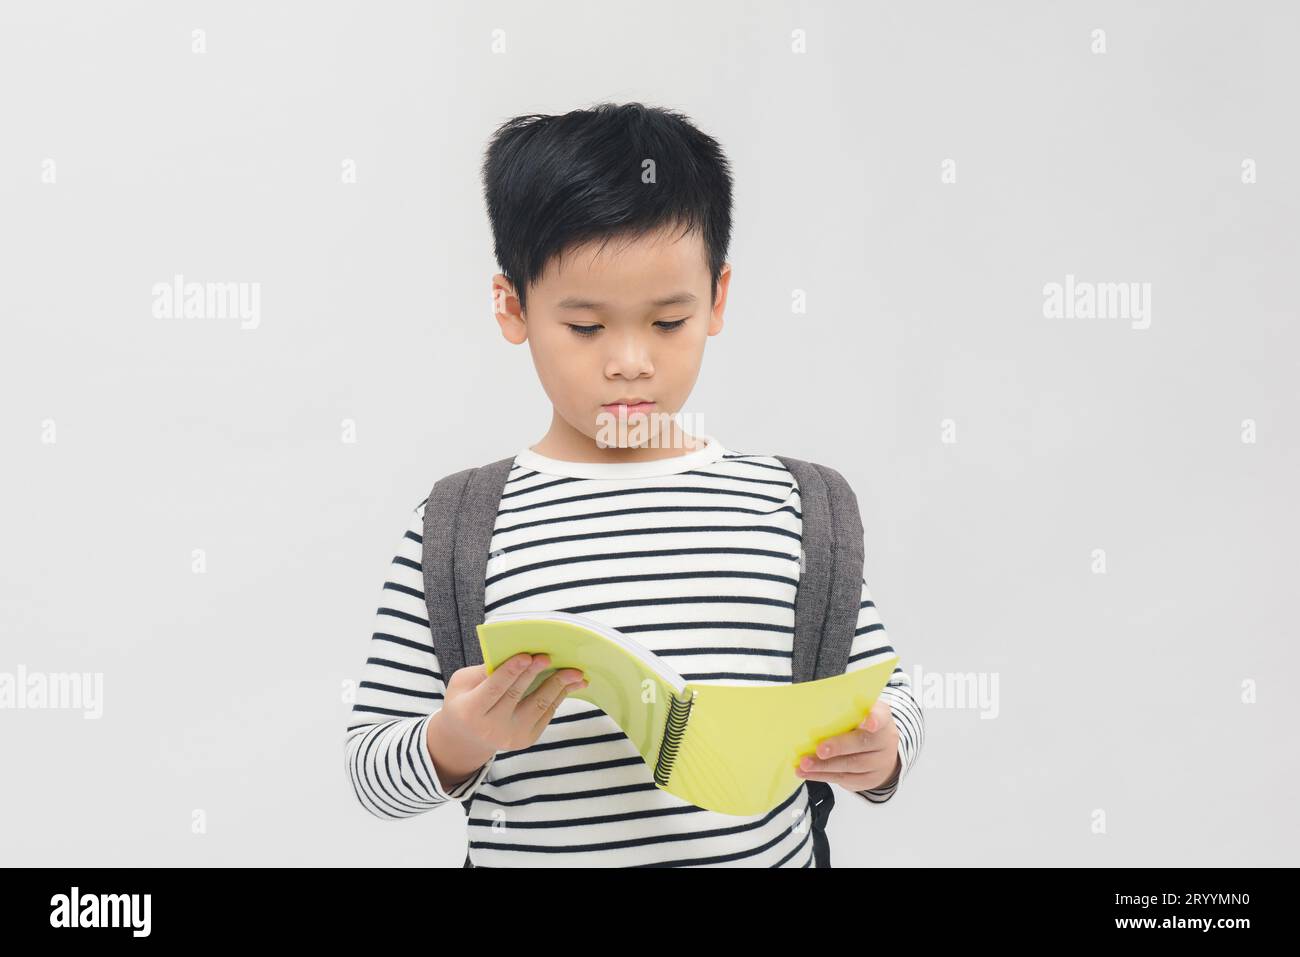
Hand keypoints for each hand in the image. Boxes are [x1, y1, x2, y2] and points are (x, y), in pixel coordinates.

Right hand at [427, 653, 586, 788]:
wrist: (468, 736)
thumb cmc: (465, 700)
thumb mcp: (463, 682)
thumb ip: (486, 670)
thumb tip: (518, 653)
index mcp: (470, 711)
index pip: (493, 689)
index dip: (511, 672)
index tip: (527, 655)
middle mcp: (491, 728)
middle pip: (517, 696)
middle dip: (534, 674)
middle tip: (549, 657)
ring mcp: (511, 737)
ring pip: (538, 706)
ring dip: (558, 686)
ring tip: (574, 672)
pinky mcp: (527, 739)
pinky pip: (545, 714)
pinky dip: (558, 696)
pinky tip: (570, 684)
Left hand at [795, 697, 900, 791]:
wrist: (881, 754)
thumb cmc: (862, 727)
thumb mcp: (860, 714)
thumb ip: (845, 710)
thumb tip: (812, 708)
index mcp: (882, 719)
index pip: (881, 717)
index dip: (875, 719)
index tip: (868, 723)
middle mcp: (884, 742)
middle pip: (862, 744)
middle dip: (839, 747)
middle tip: (820, 749)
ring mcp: (878, 763)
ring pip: (851, 765)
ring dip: (824, 765)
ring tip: (805, 763)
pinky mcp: (867, 780)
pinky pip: (843, 779)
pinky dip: (822, 776)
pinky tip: (806, 772)